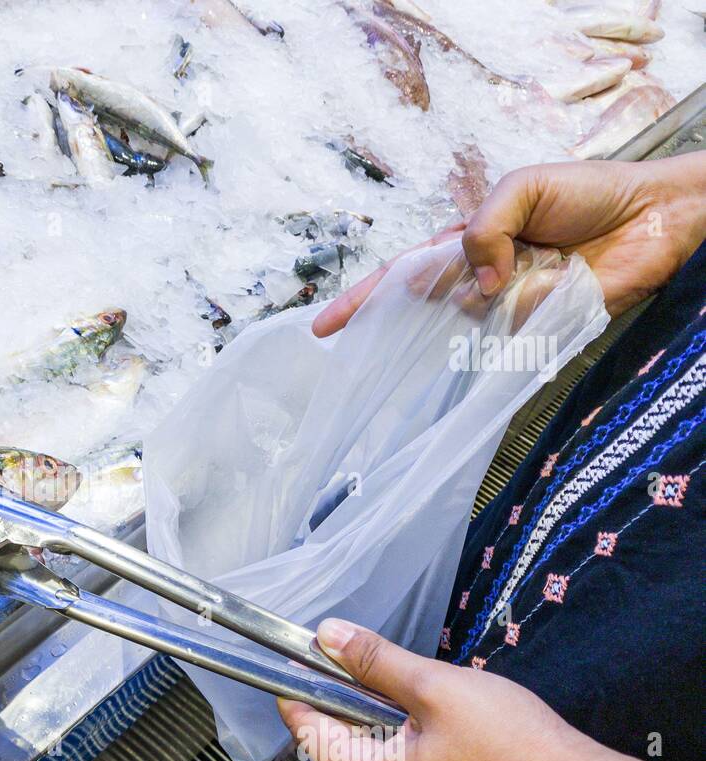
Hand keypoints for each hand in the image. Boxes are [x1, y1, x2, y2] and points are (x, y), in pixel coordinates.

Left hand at [277, 618, 588, 760]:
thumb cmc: (513, 744)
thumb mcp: (435, 687)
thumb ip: (375, 662)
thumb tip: (328, 635)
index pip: (306, 729)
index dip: (298, 685)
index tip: (299, 651)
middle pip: (335, 741)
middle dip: (343, 697)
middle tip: (362, 656)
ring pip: (369, 752)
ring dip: (376, 714)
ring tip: (408, 683)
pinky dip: (401, 735)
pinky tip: (430, 713)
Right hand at [312, 154, 705, 337]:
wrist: (656, 217)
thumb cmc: (589, 194)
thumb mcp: (523, 188)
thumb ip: (485, 227)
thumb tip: (478, 285)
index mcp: (467, 241)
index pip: (403, 271)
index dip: (363, 299)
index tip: (324, 327)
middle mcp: (479, 280)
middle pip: (420, 308)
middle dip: (388, 326)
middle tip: (360, 353)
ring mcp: (507, 309)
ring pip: (462, 327)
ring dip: (459, 321)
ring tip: (475, 305)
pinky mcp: (541, 331)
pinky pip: (508, 344)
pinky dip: (502, 338)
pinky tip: (496, 336)